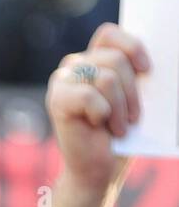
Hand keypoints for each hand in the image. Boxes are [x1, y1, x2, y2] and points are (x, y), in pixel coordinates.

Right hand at [47, 23, 149, 195]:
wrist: (97, 171)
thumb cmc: (118, 137)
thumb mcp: (131, 99)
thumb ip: (132, 75)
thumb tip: (149, 64)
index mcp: (93, 60)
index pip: (109, 34)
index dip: (131, 46)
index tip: (147, 71)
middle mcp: (75, 65)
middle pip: (115, 59)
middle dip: (132, 91)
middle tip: (133, 117)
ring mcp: (63, 81)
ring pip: (106, 77)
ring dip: (120, 107)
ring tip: (119, 127)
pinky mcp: (57, 99)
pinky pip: (89, 96)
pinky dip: (102, 113)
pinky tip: (99, 126)